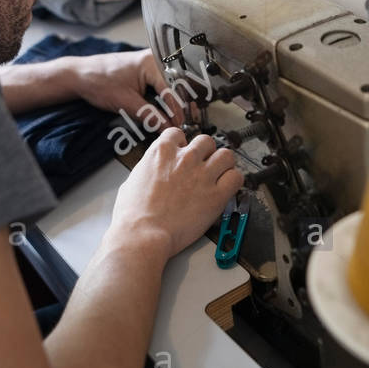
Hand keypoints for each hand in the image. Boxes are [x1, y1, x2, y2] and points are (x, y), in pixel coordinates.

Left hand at [72, 49, 182, 128]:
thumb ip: (150, 116)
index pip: (171, 90)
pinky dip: (162, 98)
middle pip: (174, 85)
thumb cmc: (99, 83)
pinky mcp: (146, 69)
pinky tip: (164, 111)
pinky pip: (160, 84)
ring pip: (168, 85)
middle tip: (182, 124)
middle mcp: (155, 59)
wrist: (79, 75)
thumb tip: (167, 129)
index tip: (180, 126)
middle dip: (178, 106)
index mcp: (152, 62)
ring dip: (171, 102)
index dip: (176, 111)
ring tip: (175, 120)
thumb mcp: (126, 103)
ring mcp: (151, 63)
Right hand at [109, 128, 242, 258]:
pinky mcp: (216, 195)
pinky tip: (227, 188)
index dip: (182, 144)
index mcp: (162, 151)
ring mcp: (203, 175)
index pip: (179, 134)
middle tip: (203, 166)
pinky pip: (236, 178)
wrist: (143, 234)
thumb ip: (148, 170)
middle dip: (205, 153)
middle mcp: (185, 158)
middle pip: (206, 141)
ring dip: (223, 164)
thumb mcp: (132, 180)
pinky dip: (233, 181)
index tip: (183, 153)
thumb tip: (152, 171)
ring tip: (219, 174)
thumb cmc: (133, 214)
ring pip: (226, 155)